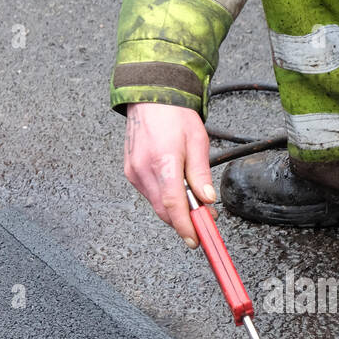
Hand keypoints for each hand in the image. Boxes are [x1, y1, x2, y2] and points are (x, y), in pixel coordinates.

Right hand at [123, 102, 217, 247]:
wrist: (151, 98)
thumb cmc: (175, 116)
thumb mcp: (198, 141)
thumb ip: (201, 173)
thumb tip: (207, 199)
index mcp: (163, 162)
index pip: (172, 205)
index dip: (184, 226)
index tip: (195, 240)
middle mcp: (144, 171)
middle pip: (163, 210)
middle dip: (183, 221)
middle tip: (203, 220)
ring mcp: (134, 174)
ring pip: (156, 205)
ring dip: (174, 209)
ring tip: (192, 199)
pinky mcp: (130, 174)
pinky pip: (149, 194)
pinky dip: (163, 198)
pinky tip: (174, 187)